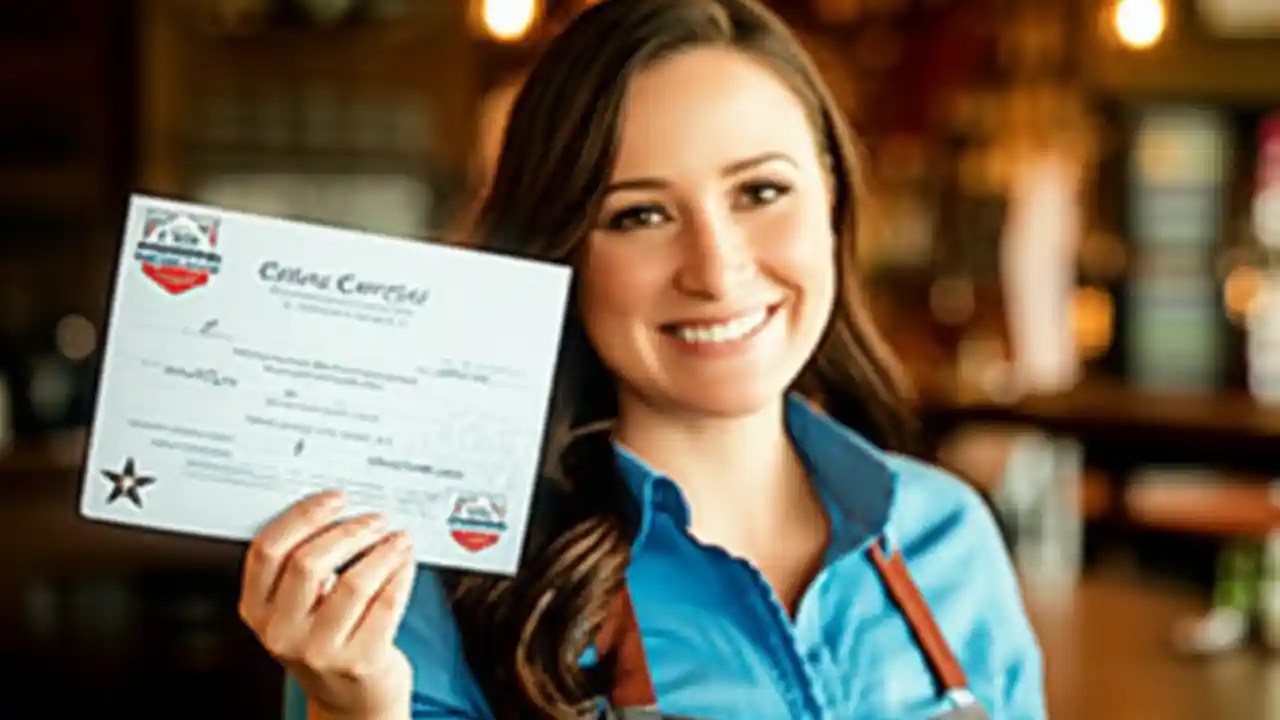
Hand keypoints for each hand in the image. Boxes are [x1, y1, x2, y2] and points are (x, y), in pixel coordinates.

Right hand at [239, 491, 416, 719]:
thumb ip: (301, 567)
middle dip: (349, 531)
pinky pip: (386, 603)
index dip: (302, 517)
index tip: (334, 498)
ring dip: (383, 550)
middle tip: (375, 518)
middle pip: (308, 562)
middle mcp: (281, 633)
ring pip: (354, 582)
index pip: (267, 551)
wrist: (351, 699)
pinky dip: (401, 574)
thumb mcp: (297, 608)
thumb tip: (340, 509)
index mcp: (257, 610)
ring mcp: (320, 651)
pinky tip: (406, 563)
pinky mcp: (360, 661)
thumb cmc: (327, 640)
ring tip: (398, 538)